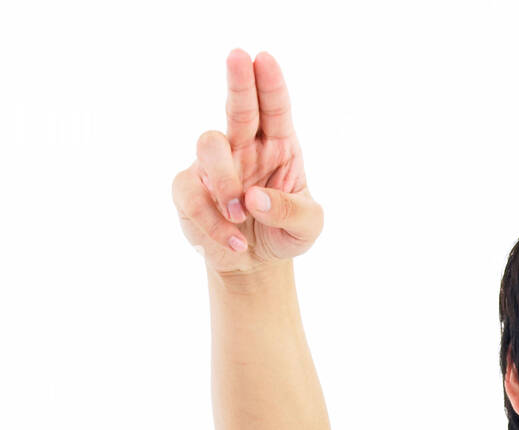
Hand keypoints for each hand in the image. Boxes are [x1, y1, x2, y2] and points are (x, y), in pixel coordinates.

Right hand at [171, 49, 322, 275]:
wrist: (254, 262)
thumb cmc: (284, 232)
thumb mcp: (307, 228)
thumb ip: (292, 212)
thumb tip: (254, 199)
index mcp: (278, 146)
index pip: (274, 109)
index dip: (270, 84)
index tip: (263, 60)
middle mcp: (244, 147)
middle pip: (237, 107)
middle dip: (238, 83)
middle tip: (238, 56)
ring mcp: (215, 165)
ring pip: (209, 146)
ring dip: (225, 180)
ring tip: (241, 214)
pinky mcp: (190, 189)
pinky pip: (192, 194)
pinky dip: (213, 221)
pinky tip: (235, 241)